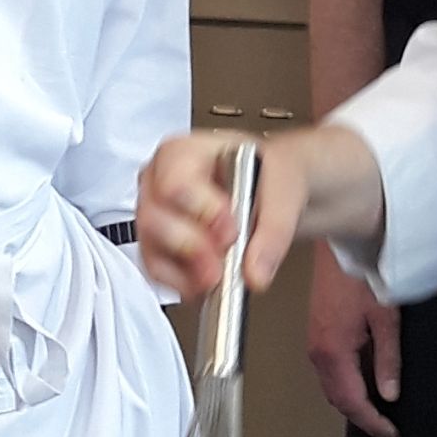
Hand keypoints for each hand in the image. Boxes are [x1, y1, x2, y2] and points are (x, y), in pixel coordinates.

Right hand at [136, 122, 385, 299]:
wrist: (272, 191)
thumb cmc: (269, 174)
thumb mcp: (284, 187)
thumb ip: (273, 229)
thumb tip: (256, 271)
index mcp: (183, 152)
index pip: (174, 182)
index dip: (201, 212)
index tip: (231, 232)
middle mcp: (159, 181)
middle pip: (155, 219)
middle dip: (192, 248)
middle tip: (224, 265)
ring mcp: (156, 214)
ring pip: (152, 249)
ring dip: (185, 272)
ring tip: (219, 279)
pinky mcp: (160, 245)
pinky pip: (157, 271)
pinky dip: (181, 284)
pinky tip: (207, 285)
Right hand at [307, 248, 401, 436]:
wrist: (341, 243)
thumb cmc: (361, 271)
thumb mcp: (385, 316)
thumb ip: (388, 358)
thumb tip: (390, 392)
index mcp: (333, 351)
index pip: (352, 401)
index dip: (373, 423)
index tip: (392, 434)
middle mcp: (318, 350)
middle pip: (338, 399)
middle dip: (362, 418)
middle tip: (387, 428)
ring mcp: (315, 341)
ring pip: (332, 386)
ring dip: (353, 401)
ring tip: (379, 411)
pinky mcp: (318, 331)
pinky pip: (330, 369)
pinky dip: (347, 383)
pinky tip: (364, 382)